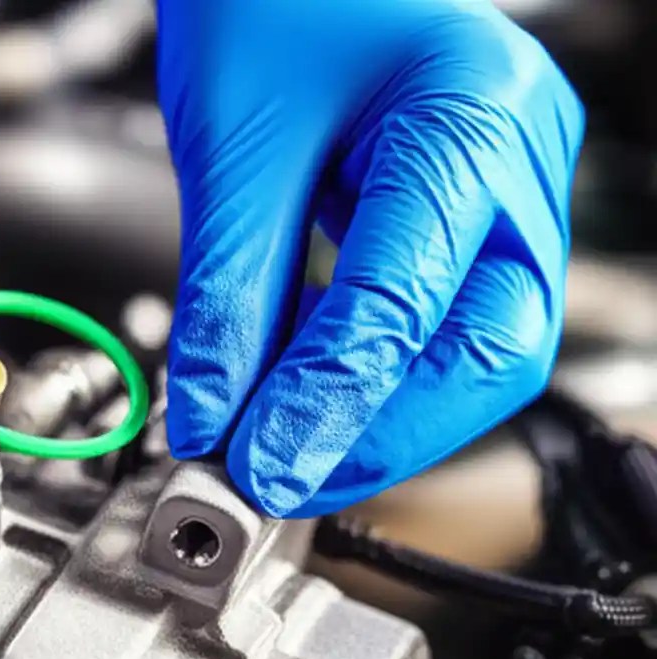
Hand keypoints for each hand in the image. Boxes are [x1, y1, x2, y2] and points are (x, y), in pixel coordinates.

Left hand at [158, 0, 583, 516]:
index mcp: (472, 110)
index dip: (325, 403)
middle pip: (486, 346)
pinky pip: (440, 308)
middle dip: (380, 429)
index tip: (252, 462)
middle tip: (278, 477)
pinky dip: (370, 362)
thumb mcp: (233, 142)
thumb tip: (212, 412)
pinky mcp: (470, 201)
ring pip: (474, 341)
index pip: (404, 302)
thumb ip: (229, 288)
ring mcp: (507, 178)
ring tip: (277, 448)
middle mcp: (518, 150)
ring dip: (377, 411)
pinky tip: (302, 390)